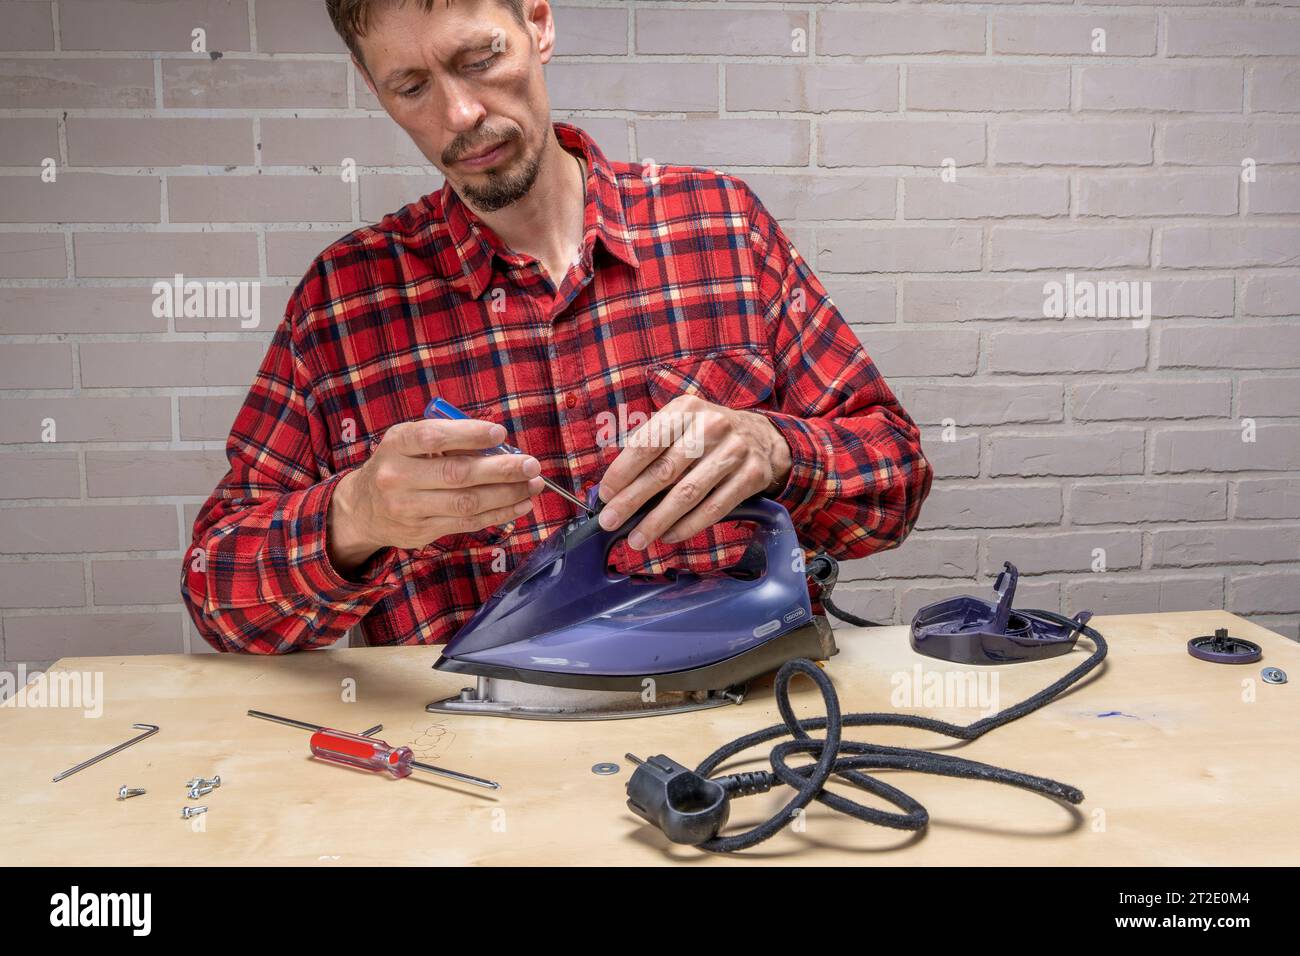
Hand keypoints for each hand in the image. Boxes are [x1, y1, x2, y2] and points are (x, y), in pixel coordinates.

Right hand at [327, 418, 543, 574]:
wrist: (362, 509)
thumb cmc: (397, 465)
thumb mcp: (408, 442)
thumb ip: (446, 439)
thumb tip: (500, 444)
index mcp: (396, 445)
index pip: (432, 437)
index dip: (468, 434)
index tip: (500, 432)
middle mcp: (398, 477)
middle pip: (456, 474)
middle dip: (501, 469)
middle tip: (531, 465)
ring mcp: (409, 508)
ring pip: (467, 502)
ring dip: (507, 494)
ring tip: (533, 485)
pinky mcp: (423, 531)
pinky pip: (468, 522)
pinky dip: (499, 514)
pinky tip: (520, 505)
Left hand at [596, 395, 792, 550]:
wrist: (762, 437)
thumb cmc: (706, 435)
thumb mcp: (680, 424)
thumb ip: (649, 447)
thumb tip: (614, 487)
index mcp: (685, 410)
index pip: (646, 443)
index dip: (622, 472)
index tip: (605, 495)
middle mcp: (711, 426)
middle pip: (664, 471)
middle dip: (632, 501)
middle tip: (610, 522)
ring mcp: (734, 451)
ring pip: (688, 494)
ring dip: (657, 521)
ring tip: (636, 539)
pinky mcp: (751, 476)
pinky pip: (713, 508)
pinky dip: (687, 526)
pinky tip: (668, 536)